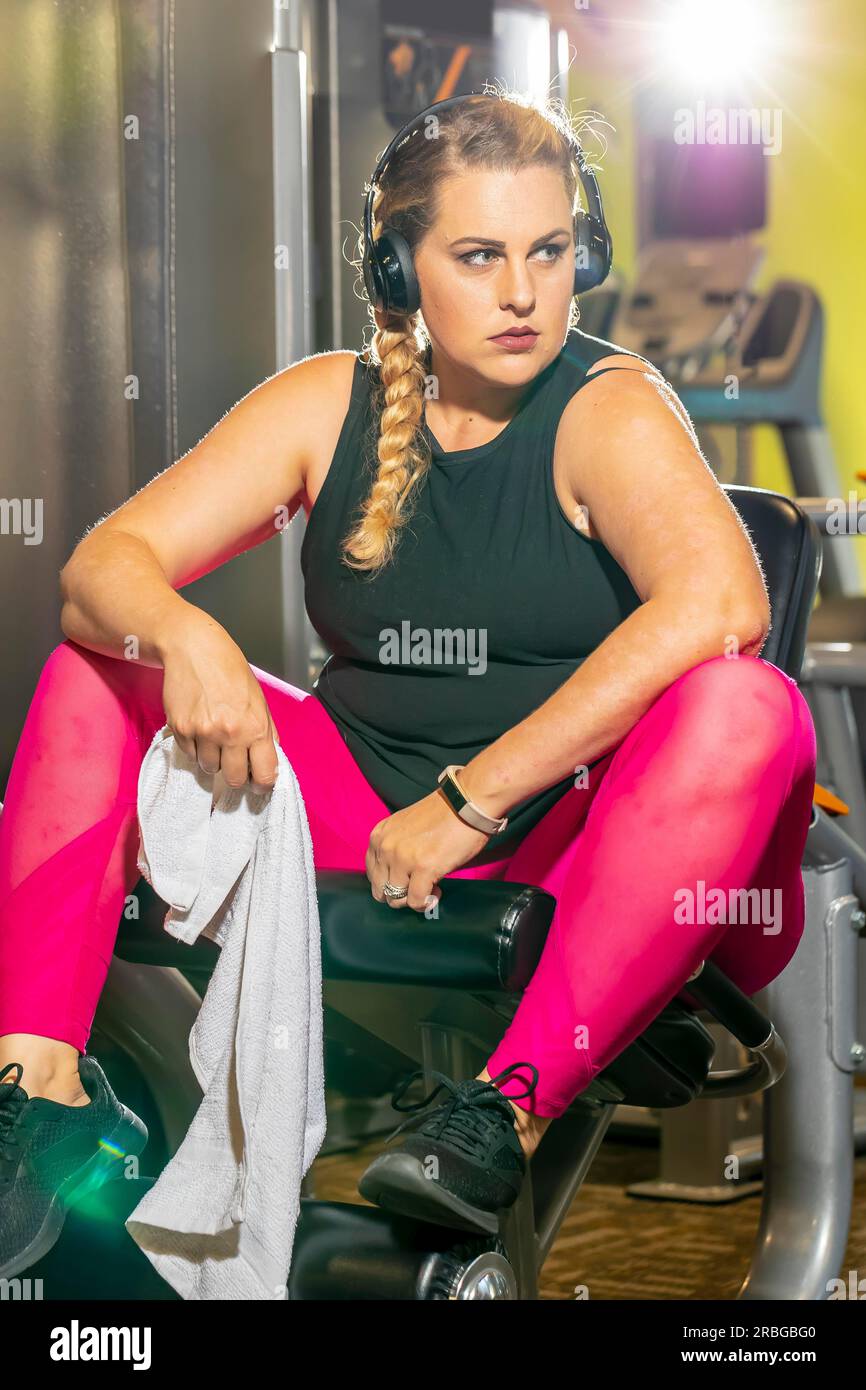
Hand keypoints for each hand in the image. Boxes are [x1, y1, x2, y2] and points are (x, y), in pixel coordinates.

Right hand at [160, 620, 279, 792]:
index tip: (259, 784)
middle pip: (234, 779)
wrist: (194, 649)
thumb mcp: (258, 699)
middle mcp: (230, 734)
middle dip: (236, 775)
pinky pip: (190, 754)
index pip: (264, 774)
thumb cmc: (230, 670)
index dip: (263, 784)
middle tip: (235, 763)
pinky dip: (195, 748)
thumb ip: (266, 730)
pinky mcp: (180, 729)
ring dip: (213, 759)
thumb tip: (271, 758)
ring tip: (215, 738)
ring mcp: (203, 733)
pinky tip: (199, 728)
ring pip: (209, 768)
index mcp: (256, 727)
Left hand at [366, 788, 490, 911]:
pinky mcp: (423, 868)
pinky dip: (426, 903)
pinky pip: (416, 901)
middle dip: (400, 894)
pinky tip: (437, 892)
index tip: (407, 880)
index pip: (372, 874)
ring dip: (414, 899)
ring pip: (396, 899)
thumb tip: (396, 877)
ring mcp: (403, 858)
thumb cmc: (443, 815)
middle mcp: (386, 847)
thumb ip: (395, 848)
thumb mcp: (405, 827)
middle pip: (380, 890)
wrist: (467, 803)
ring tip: (431, 887)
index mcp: (379, 836)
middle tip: (419, 887)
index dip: (390, 882)